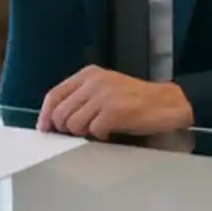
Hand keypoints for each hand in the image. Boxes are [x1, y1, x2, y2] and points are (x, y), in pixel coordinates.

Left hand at [36, 65, 193, 139]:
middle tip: (83, 130)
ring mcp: (104, 96)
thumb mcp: (104, 87)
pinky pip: (94, 131)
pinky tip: (112, 130)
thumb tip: (56, 118)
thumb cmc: (134, 98)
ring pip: (74, 124)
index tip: (44, 128)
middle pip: (61, 113)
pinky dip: (101, 136)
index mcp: (88, 74)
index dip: (46, 114)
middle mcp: (94, 82)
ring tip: (100, 127)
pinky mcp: (115, 111)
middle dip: (66, 128)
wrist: (166, 102)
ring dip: (85, 133)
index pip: (54, 94)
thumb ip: (81, 96)